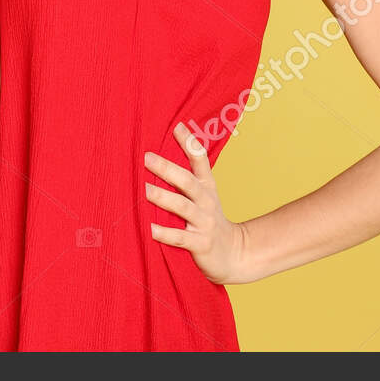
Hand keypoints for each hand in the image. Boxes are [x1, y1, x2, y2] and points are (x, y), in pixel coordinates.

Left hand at [143, 121, 251, 284]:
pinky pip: (180, 237)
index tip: (177, 126)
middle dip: (167, 168)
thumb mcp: (203, 194)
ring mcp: (204, 222)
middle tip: (147, 158)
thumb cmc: (207, 219)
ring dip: (163, 197)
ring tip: (144, 190)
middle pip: (188, 181)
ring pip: (183, 207)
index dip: (190, 143)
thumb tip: (163, 150)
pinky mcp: (200, 244)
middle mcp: (206, 201)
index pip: (200, 160)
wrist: (234, 254)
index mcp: (206, 186)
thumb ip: (186, 176)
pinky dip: (164, 233)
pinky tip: (150, 228)